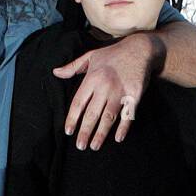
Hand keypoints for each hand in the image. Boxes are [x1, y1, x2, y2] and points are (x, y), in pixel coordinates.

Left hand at [53, 31, 163, 149]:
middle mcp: (105, 86)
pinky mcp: (134, 96)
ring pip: (108, 117)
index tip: (68, 132)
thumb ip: (73, 67)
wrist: (139, 49)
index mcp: (92, 78)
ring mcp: (120, 92)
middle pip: (92, 113)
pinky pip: (128, 115)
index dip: (73, 118)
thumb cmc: (112, 54)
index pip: (78, 103)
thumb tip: (55, 72)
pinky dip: (124, 127)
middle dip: (85, 131)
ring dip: (101, 134)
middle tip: (80, 146)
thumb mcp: (91, 56)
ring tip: (94, 146)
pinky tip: (118, 138)